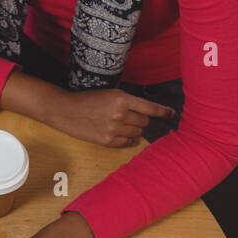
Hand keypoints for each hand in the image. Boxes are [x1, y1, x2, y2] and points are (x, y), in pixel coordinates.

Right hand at [44, 87, 175, 147]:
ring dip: (134, 129)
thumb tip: (146, 114)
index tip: (173, 114)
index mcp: (121, 99)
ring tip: (119, 124)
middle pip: (144, 121)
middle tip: (127, 116)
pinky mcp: (107, 140)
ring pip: (137, 133)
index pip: (149, 107)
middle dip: (140, 119)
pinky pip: (128, 142)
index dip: (163, 112)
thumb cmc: (87, 99)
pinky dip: (127, 138)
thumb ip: (128, 102)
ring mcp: (113, 129)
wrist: (65, 110)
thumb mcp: (109, 94)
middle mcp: (120, 114)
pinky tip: (117, 132)